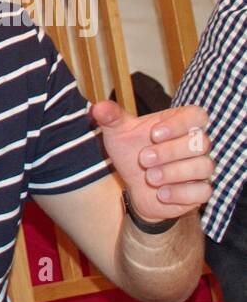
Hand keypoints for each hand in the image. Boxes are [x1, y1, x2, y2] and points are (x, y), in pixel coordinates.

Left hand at [91, 101, 213, 222]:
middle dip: (170, 151)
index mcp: (181, 124)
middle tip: (143, 159)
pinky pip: (203, 191)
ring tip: (150, 177)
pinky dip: (181, 193)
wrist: (133, 186)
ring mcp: (200, 168)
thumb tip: (98, 107)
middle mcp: (196, 144)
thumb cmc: (132, 153)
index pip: (197, 115)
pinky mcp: (199, 191)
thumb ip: (111, 118)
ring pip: (203, 167)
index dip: (179, 124)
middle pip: (200, 143)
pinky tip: (161, 194)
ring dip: (174, 172)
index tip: (154, 134)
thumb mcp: (118, 134)